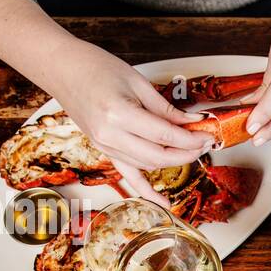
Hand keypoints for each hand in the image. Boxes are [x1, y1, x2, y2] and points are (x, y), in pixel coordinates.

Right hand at [45, 38, 211, 180]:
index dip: (191, 139)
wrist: (62, 70)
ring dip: (174, 162)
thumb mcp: (137, 82)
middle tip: (204, 143)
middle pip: (159, 156)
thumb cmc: (95, 67)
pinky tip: (165, 203)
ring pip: (148, 165)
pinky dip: (147, 191)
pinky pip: (129, 176)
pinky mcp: (104, 150)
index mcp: (119, 115)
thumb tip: (192, 123)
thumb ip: (165, 108)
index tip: (208, 135)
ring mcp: (105, 146)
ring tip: (192, 153)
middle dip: (187, 153)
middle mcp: (110, 136)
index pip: (166, 135)